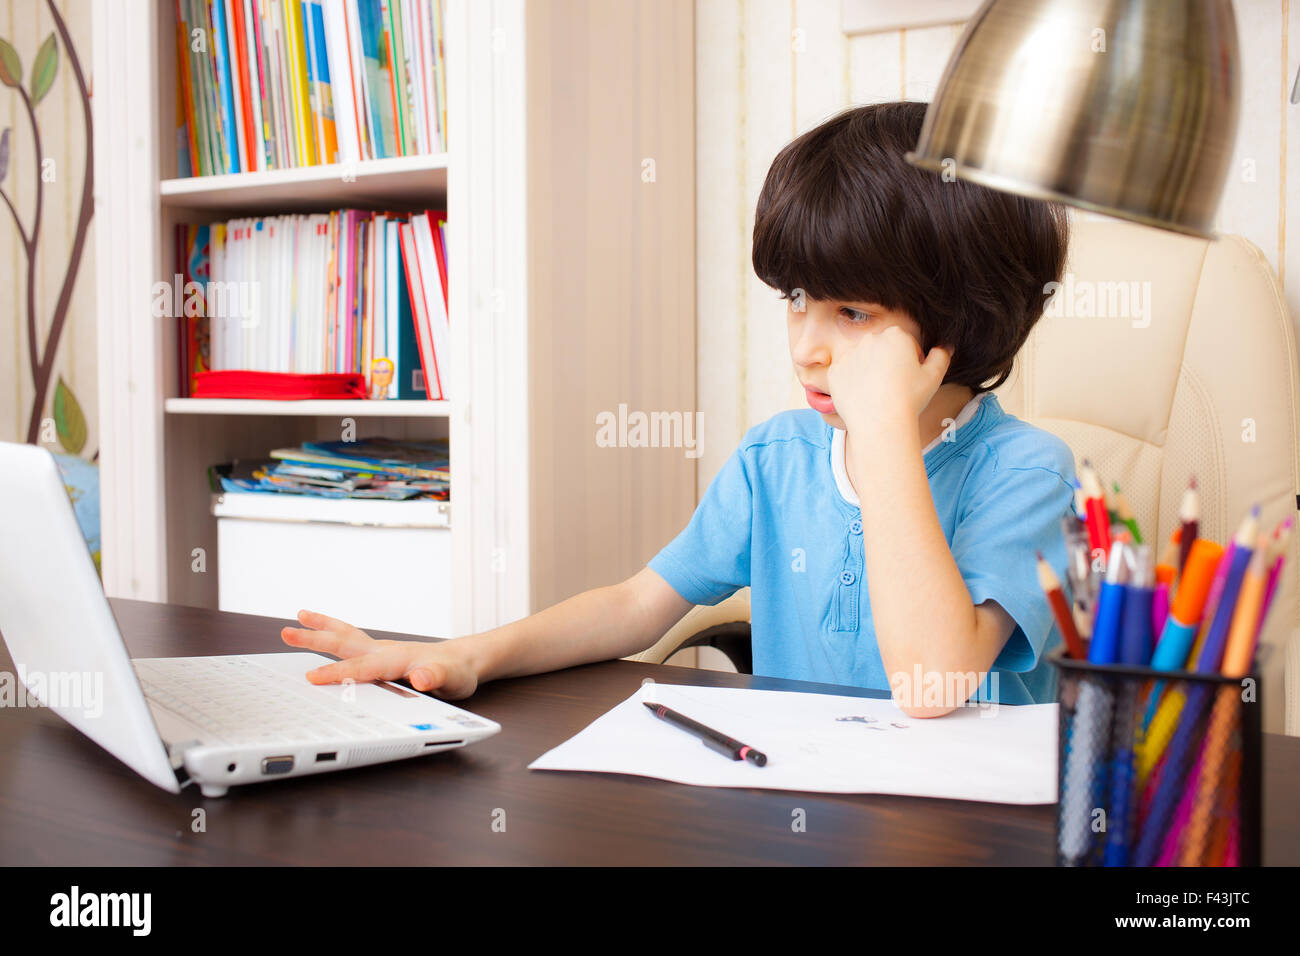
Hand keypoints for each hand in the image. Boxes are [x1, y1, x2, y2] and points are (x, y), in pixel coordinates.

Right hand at [280, 609, 479, 699]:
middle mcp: (384, 651)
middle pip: (344, 643)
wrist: (466, 661)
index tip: (312, 678)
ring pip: (346, 637)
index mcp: (395, 659)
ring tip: (298, 616)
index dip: (337, 674)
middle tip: (286, 632)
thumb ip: (436, 678)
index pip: (361, 668)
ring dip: (322, 628)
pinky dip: (334, 636)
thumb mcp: (452, 679)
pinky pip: (353, 643)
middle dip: (315, 638)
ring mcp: (381, 651)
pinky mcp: (382, 655)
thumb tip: (421, 677)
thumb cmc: (458, 672)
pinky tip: (325, 636)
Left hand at [825, 325, 951, 433]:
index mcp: (895, 335)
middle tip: (894, 387)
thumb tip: (944, 347)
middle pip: (881, 349)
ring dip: (868, 371)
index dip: (910, 361)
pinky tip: (862, 397)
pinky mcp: (834, 371)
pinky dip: (851, 383)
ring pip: (862, 360)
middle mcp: (869, 339)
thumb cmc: (909, 399)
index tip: (910, 378)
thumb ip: (941, 356)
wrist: (880, 422)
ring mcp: (849, 354)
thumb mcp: (934, 376)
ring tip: (877, 393)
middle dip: (888, 362)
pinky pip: (845, 374)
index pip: (905, 344)